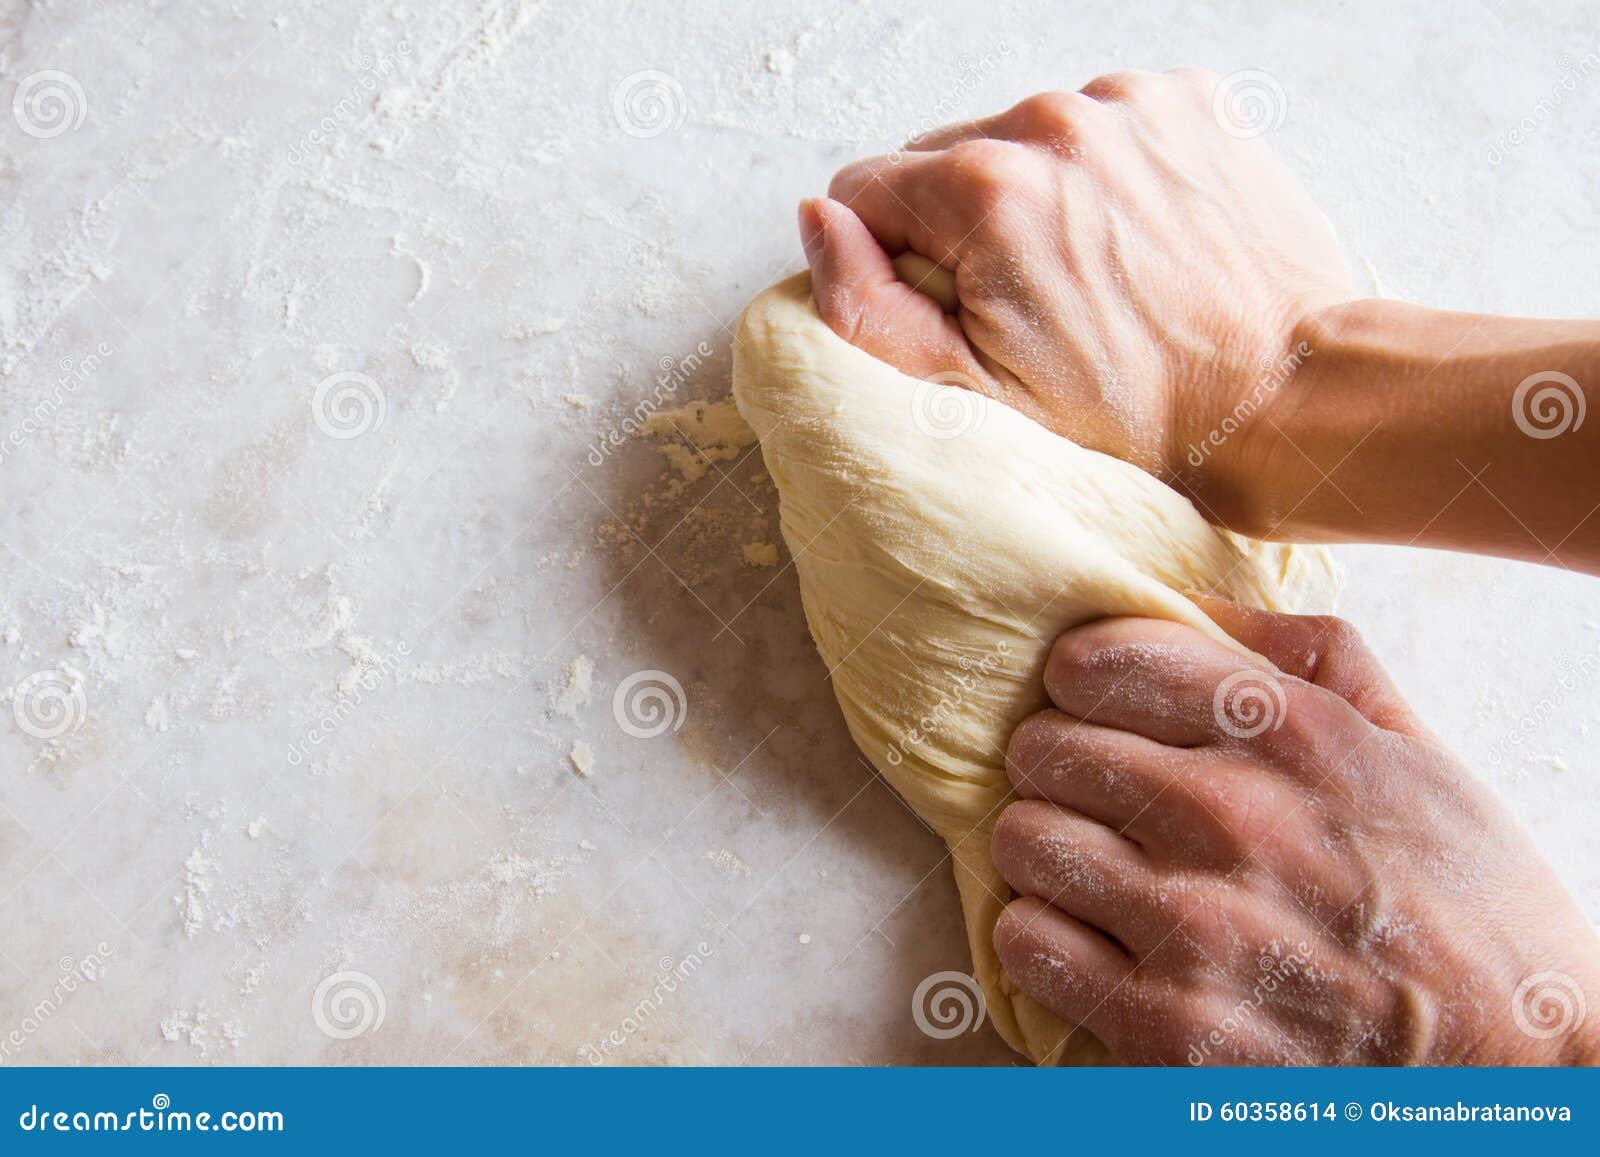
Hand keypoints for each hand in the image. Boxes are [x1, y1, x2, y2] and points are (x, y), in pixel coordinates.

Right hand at [802, 70, 1355, 516]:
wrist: (1289, 399)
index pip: (865, 189)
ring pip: (1021, 139)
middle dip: (961, 228)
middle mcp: (1053, 121)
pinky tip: (1135, 239)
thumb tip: (819, 221)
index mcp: (987, 190)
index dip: (891, 262)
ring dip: (1034, 196)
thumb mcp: (970, 394)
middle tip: (1029, 307)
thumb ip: (867, 306)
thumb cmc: (1139, 418)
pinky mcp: (1185, 102)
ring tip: (1093, 277)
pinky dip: (1100, 173)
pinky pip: (1097, 123)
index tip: (955, 312)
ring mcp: (1128, 103)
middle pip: (943, 159)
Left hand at [990, 598, 1599, 1064]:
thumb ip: (1303, 653)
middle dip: (1061, 766)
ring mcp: (1196, 930)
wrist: (1525, 1071)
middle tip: (1099, 795)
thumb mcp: (1414, 745)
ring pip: (1023, 841)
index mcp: (1292, 734)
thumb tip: (1190, 599)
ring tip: (1097, 868)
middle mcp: (1234, 820)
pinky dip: (1047, 939)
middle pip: (1041, 750)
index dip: (1084, 683)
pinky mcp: (1169, 1031)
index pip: (1097, 661)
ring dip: (1049, 851)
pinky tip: (1098, 940)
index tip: (1099, 708)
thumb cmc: (1467, 900)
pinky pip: (1027, 945)